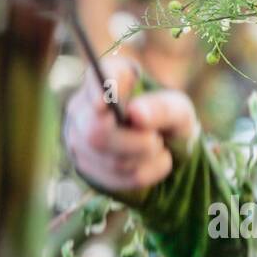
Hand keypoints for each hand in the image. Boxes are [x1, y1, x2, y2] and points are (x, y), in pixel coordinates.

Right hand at [63, 56, 199, 193]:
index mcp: (109, 78)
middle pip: (96, 132)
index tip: (104, 103)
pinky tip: (150, 163)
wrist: (163, 147)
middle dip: (135, 143)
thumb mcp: (178, 109)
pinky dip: (144, 175)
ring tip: (157, 148)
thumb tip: (136, 113)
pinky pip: (115, 179)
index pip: (95, 77)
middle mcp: (83, 105)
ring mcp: (78, 137)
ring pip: (110, 160)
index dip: (98, 90)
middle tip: (156, 141)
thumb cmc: (167, 119)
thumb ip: (163, 108)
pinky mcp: (84, 166)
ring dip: (144, 159)